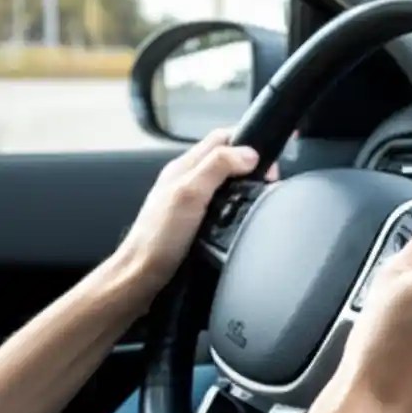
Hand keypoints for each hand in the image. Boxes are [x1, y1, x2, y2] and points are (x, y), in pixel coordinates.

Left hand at [114, 128, 269, 306]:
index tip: (268, 161)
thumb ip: (218, 167)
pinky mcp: (195, 220)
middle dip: (251, 163)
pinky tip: (242, 215)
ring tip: (260, 195)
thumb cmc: (159, 237)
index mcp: (184, 166)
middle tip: (268, 181)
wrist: (142, 275)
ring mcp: (190, 200)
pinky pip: (222, 201)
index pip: (222, 137)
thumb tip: (249, 153)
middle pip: (226, 157)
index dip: (248, 141)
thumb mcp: (190, 194)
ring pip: (225, 179)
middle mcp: (187, 179)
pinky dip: (237, 202)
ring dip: (245, 183)